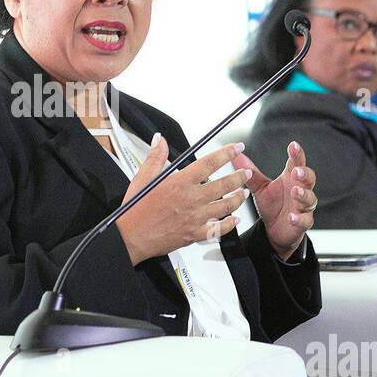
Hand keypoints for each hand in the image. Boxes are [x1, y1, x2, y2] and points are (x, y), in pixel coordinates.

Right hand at [115, 138, 250, 265]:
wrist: (131, 237)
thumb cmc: (135, 210)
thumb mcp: (143, 177)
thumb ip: (155, 157)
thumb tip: (159, 140)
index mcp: (180, 182)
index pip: (210, 163)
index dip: (226, 153)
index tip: (236, 148)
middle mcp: (191, 199)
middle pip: (224, 184)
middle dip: (239, 177)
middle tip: (246, 173)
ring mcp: (195, 217)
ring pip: (226, 206)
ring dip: (238, 198)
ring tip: (244, 193)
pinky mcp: (195, 234)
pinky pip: (219, 229)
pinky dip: (229, 224)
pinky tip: (233, 219)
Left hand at [233, 140, 314, 261]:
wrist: (275, 229)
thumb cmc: (272, 205)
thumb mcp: (260, 187)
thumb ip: (251, 173)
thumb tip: (236, 156)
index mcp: (289, 178)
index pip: (296, 163)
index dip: (296, 154)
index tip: (293, 145)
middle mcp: (300, 190)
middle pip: (308, 178)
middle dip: (304, 173)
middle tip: (296, 171)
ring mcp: (303, 207)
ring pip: (309, 198)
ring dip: (303, 194)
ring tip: (295, 191)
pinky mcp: (302, 222)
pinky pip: (305, 220)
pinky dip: (299, 218)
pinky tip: (292, 217)